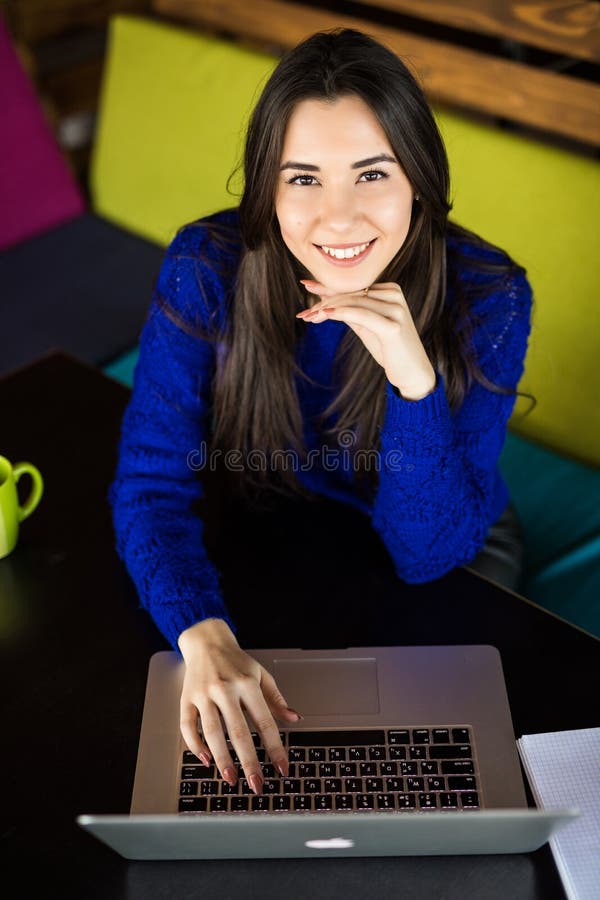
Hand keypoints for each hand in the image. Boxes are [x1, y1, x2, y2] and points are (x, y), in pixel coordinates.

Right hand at [178, 618, 301, 794]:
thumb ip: (276, 698)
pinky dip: (195, 745)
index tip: (282, 768)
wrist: (206, 641)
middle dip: (248, 761)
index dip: (275, 747)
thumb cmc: (235, 661)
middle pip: (238, 731)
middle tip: (256, 784)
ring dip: (222, 759)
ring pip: (212, 732)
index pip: (265, 721)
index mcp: (247, 683)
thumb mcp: (260, 674)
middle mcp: (225, 689)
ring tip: (231, 778)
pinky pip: (188, 726)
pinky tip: (206, 760)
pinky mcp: (186, 698)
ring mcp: (203, 694)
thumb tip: (294, 718)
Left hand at [297, 280, 436, 400]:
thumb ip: (349, 311)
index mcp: (390, 290)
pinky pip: (361, 315)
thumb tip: (323, 300)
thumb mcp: (366, 326)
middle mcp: (394, 294)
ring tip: (309, 317)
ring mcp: (396, 309)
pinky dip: (341, 313)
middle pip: (351, 294)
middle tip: (304, 313)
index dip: (328, 288)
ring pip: (353, 302)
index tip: (306, 286)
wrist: (413, 372)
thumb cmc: (389, 349)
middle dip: (324, 301)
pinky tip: (324, 314)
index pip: (353, 287)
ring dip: (327, 308)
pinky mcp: (393, 326)